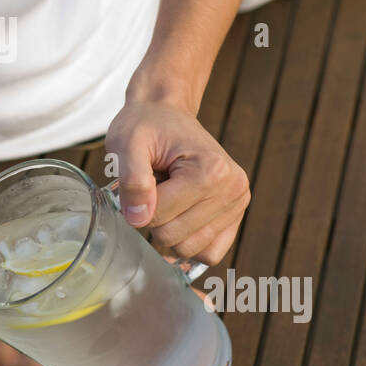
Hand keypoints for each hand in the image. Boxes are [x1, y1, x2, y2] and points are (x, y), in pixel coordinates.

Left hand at [103, 99, 250, 265]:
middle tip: (155, 186)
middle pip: (174, 237)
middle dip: (153, 218)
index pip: (158, 216)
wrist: (166, 112)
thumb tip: (139, 220)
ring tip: (170, 196)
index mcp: (210, 169)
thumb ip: (131, 181)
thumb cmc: (146, 126)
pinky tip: (180, 216)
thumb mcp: (127, 143)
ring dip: (169, 229)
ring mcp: (238, 203)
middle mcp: (232, 188)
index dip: (137, 203)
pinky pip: (209, 253)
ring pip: (189, 250)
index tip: (142, 178)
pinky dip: (189, 241)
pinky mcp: (236, 215)